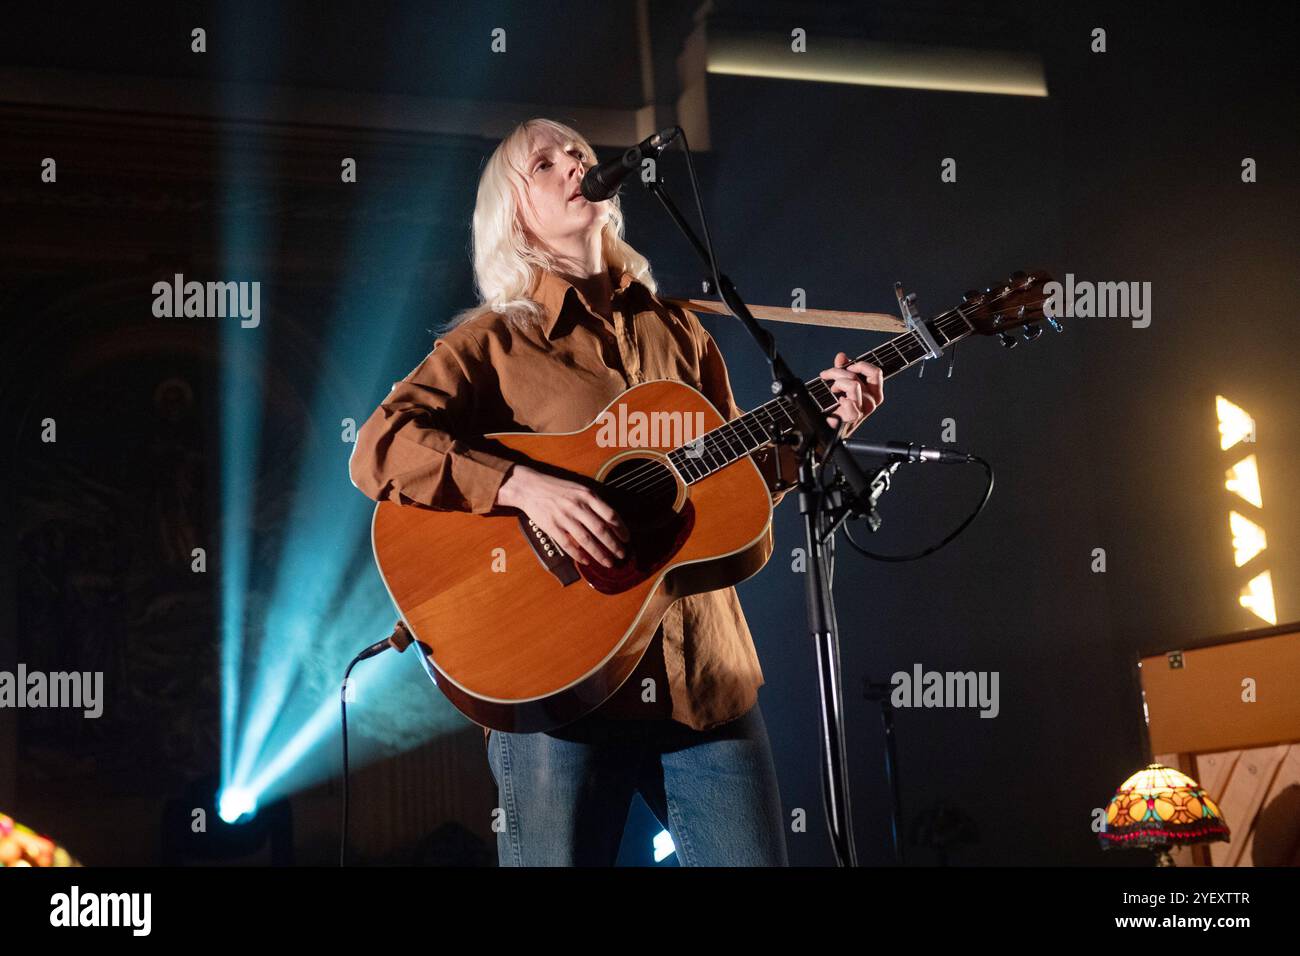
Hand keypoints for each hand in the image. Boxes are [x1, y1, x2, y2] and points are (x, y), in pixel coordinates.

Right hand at [495, 465, 629, 567]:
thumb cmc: (557, 488)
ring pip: (586, 540)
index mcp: (587, 495)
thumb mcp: (579, 489)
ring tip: (608, 562)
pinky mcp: (552, 526)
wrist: (530, 487)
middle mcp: (577, 506)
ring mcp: (564, 517)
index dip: (621, 529)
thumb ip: (594, 503)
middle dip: (614, 545)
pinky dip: (578, 555)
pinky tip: (586, 561)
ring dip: (599, 553)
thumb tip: (611, 520)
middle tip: (622, 555)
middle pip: (601, 529)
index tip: (627, 539)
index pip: (610, 514)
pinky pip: (568, 544)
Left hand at [819, 352, 882, 431]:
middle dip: (838, 372)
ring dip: (837, 383)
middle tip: (827, 375)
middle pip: (858, 376)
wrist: (825, 429)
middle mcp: (871, 402)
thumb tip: (842, 356)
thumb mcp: (839, 385)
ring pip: (854, 385)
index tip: (846, 367)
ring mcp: (863, 410)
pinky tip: (837, 401)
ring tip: (831, 389)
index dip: (860, 365)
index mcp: (873, 393)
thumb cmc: (834, 408)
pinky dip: (842, 399)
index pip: (876, 372)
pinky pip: (851, 402)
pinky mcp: (853, 418)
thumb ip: (842, 369)